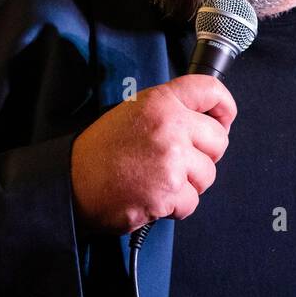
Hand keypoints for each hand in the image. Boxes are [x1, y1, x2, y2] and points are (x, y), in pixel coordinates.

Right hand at [70, 74, 236, 235]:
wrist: (71, 184)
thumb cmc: (100, 151)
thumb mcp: (133, 112)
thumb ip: (170, 110)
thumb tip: (206, 118)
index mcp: (160, 101)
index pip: (210, 90)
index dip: (224, 106)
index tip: (224, 117)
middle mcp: (169, 126)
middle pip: (219, 140)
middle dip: (204, 155)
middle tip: (180, 161)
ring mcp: (171, 159)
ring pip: (208, 175)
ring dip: (188, 183)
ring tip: (159, 180)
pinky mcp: (168, 191)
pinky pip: (192, 202)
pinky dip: (176, 206)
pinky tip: (154, 197)